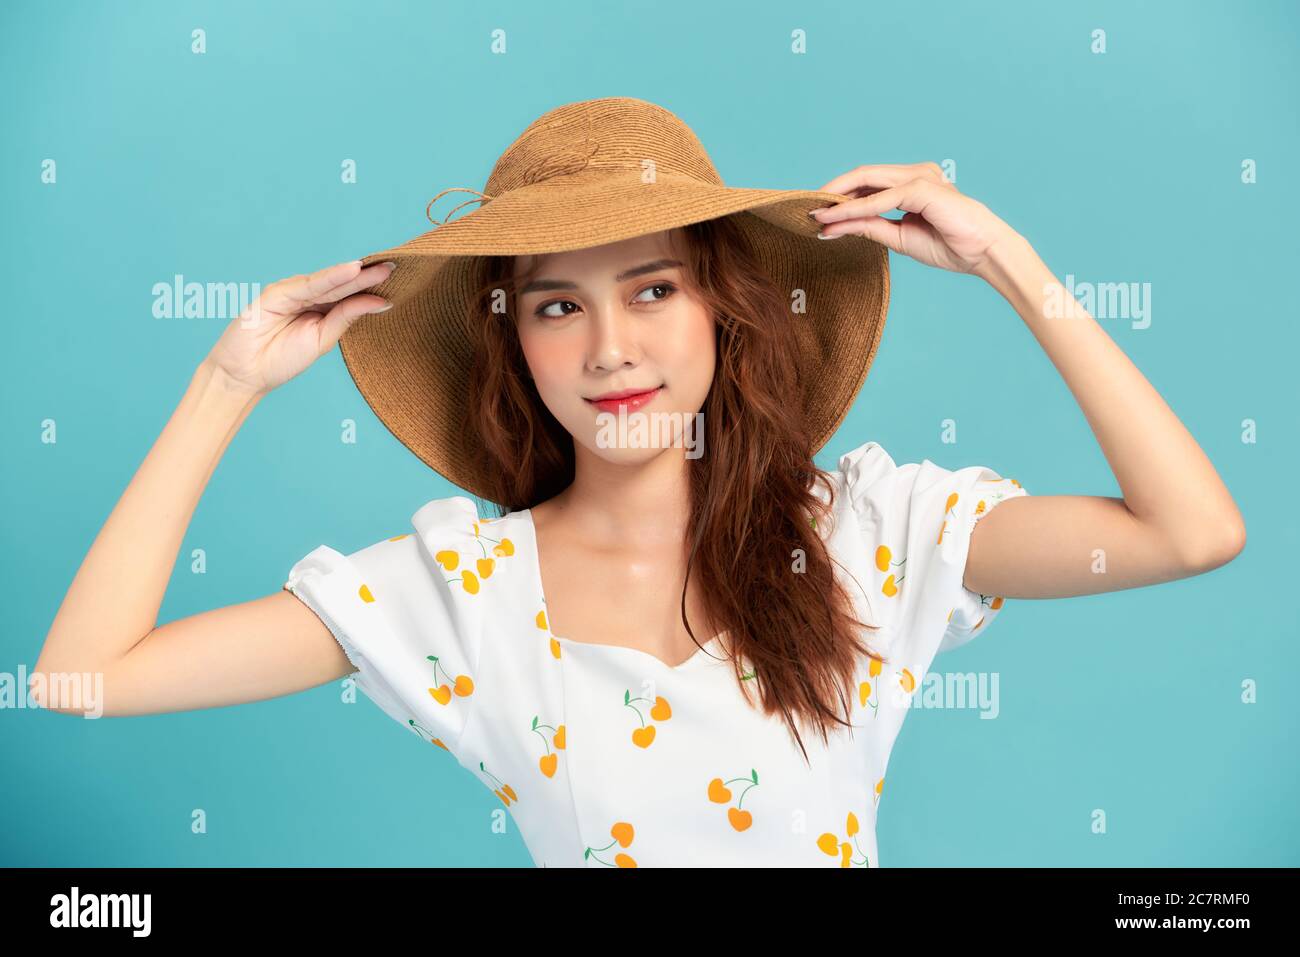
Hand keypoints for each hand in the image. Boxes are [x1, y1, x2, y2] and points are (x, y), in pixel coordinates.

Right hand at [203, 259, 394, 396]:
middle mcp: (308, 297)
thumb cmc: (281, 360)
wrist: (246, 374)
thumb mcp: (323, 339)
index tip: (401, 279)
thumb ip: (347, 317)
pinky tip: (352, 270)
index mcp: (321, 308)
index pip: (351, 294)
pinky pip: (310, 284)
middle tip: (398, 266)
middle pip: (344, 284)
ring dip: (356, 275)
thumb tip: (382, 302)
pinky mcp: (277, 292)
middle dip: (370, 276)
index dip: (373, 286)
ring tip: (382, 269)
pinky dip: (331, 277)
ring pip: (330, 281)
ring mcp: (292, 292)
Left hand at [811, 163, 1021, 278]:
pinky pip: (880, 199)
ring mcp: (919, 177)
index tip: (816, 213)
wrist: (984, 252)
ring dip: (838, 198)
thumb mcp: (900, 237)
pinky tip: (835, 220)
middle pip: (862, 175)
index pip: (867, 183)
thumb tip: (835, 226)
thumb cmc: (950, 245)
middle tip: (807, 208)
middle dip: (832, 191)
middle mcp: (914, 174)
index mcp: (911, 183)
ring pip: (867, 181)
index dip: (840, 195)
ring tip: (815, 214)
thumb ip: (870, 227)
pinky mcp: (922, 188)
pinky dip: (855, 209)